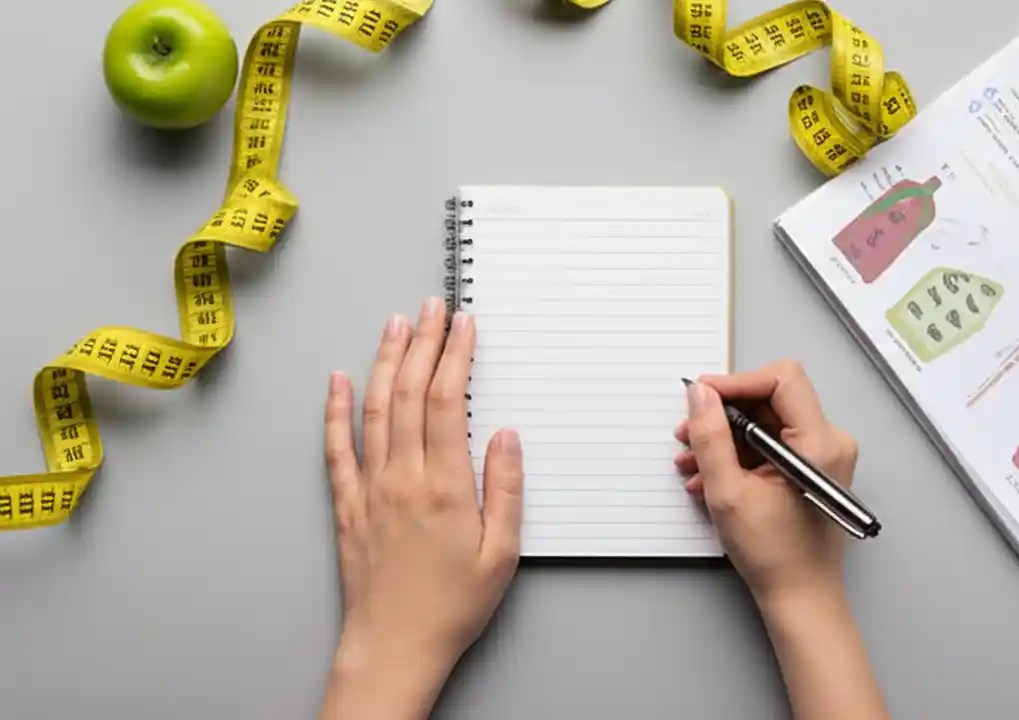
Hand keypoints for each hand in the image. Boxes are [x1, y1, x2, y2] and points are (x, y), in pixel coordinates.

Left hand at [320, 300, 523, 718]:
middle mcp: (402, 478)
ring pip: (374, 409)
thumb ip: (505, 489)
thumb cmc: (450, 607)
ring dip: (384, 361)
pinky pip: (336, 447)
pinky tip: (337, 380)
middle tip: (432, 308)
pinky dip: (335, 409)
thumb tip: (505, 435)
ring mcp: (369, 488)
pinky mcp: (346, 505)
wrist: (393, 647)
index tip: (464, 326)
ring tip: (395, 325)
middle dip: (422, 342)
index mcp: (444, 487)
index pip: (447, 402)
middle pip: (408, 392)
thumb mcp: (501, 554)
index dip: (455, 356)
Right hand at [677, 361, 887, 719]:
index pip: (781, 379)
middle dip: (724, 414)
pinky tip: (710, 476)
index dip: (736, 382)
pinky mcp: (812, 467)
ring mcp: (823, 454)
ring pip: (767, 421)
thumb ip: (710, 437)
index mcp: (819, 444)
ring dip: (725, 437)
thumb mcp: (728, 492)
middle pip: (772, 398)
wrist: (800, 596)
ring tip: (691, 460)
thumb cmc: (773, 554)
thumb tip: (699, 395)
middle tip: (687, 432)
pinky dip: (739, 453)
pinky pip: (772, 443)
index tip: (701, 397)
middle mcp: (830, 441)